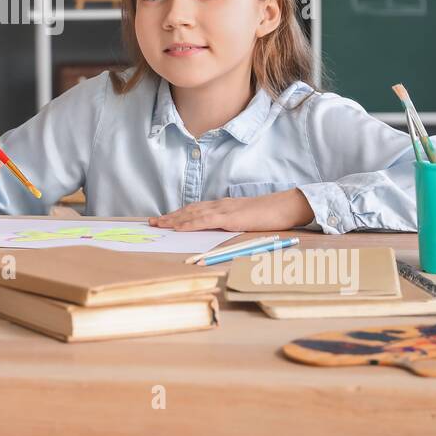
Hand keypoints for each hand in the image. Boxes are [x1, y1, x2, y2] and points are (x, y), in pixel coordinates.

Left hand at [148, 188, 314, 232]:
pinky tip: (179, 227)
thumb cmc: (268, 215)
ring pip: (193, 214)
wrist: (283, 207)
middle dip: (170, 216)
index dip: (178, 214)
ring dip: (174, 219)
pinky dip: (189, 224)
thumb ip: (231, 222)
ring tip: (159, 224)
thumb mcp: (244, 219)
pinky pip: (205, 221)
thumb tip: (220, 230)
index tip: (164, 219)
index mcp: (222, 206)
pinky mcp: (229, 217)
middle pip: (189, 210)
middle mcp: (219, 205)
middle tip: (152, 222)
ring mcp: (223, 210)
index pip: (195, 209)